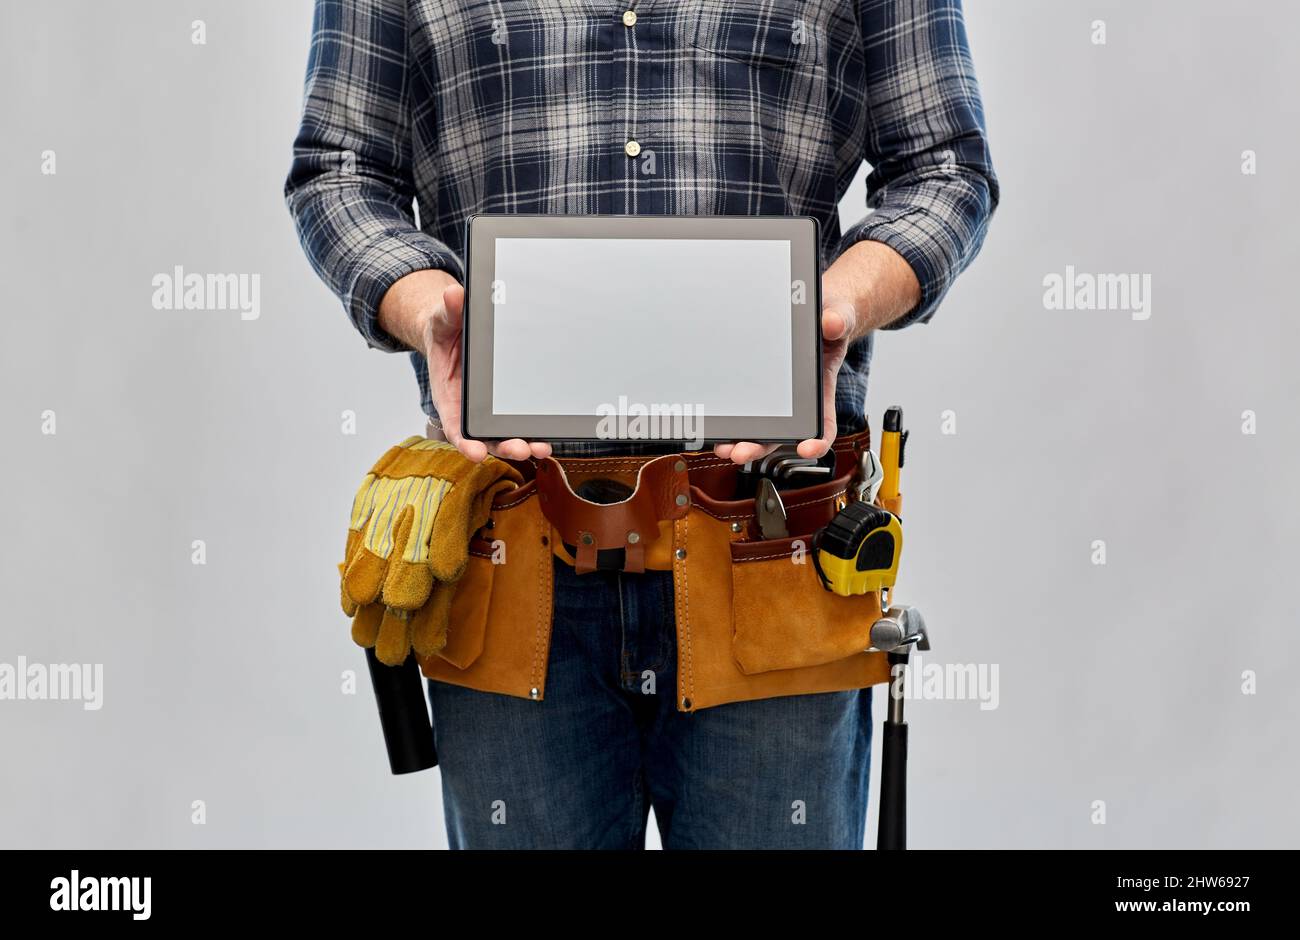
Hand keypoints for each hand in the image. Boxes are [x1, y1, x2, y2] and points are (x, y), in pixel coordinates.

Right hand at [379, 269, 551, 462]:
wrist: (460, 330)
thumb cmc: (447, 330)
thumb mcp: (443, 319)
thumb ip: (448, 312)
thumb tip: (453, 295)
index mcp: (450, 396)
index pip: (456, 426)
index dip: (465, 443)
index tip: (476, 453)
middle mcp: (471, 409)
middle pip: (486, 438)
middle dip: (504, 446)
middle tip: (522, 449)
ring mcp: (491, 410)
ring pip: (507, 435)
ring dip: (524, 444)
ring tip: (540, 448)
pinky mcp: (509, 404)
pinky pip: (522, 420)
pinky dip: (535, 429)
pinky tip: (550, 434)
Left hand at [713, 295, 857, 464]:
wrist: (810, 309)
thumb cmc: (827, 320)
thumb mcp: (839, 316)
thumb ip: (840, 321)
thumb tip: (833, 324)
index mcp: (820, 391)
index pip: (823, 425)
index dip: (816, 442)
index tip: (807, 448)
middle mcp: (796, 401)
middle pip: (779, 435)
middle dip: (759, 447)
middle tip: (740, 452)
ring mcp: (773, 397)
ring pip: (756, 428)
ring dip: (738, 440)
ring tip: (721, 446)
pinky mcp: (754, 385)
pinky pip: (740, 406)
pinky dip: (727, 417)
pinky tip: (711, 421)